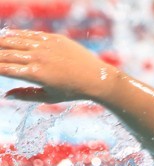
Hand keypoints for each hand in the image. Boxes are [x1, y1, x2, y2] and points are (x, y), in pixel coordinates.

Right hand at [0, 29, 118, 103]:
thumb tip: (6, 95)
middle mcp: (38, 58)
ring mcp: (46, 46)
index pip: (5, 69)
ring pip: (16, 41)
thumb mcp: (49, 97)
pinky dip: (17, 34)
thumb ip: (26, 95)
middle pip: (7, 54)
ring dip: (2, 41)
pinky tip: (7, 34)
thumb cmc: (73, 91)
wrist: (97, 78)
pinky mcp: (54, 38)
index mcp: (35, 74)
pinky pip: (30, 34)